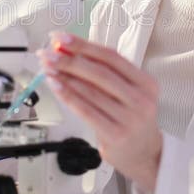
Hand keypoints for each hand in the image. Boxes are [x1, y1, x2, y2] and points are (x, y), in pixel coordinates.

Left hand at [37, 31, 162, 191]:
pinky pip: (85, 110)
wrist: (144, 154)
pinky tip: (55, 85)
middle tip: (49, 53)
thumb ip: (104, 73)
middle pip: (99, 73)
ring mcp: (129, 118)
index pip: (111, 57)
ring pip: (90, 91)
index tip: (62, 39)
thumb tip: (68, 52)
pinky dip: (67, 96)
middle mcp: (141, 99)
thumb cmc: (130, 118)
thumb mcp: (129, 92)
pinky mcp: (115, 134)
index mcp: (146, 82)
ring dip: (64, 76)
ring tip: (48, 68)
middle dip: (70, 60)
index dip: (84, 46)